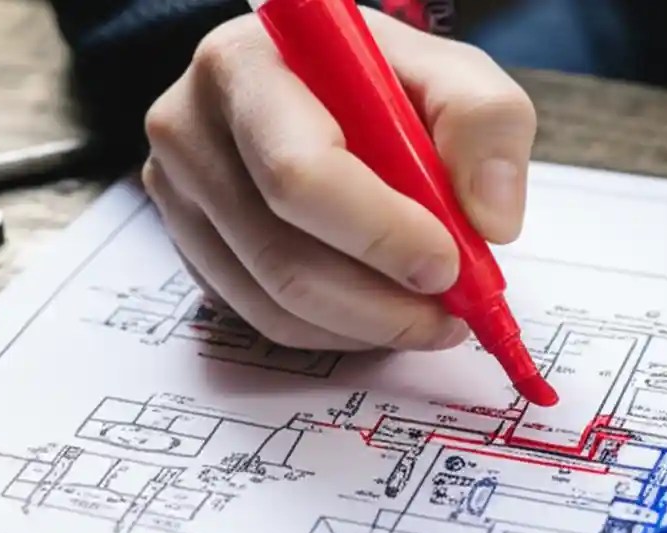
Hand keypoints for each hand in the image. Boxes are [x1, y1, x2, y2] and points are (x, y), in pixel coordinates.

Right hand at [140, 9, 535, 349]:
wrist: (311, 86)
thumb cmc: (373, 79)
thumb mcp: (448, 72)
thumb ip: (484, 124)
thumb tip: (488, 223)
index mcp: (244, 67)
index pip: (299, 173)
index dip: (380, 233)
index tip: (445, 262)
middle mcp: (190, 132)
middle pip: (281, 256)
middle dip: (382, 302)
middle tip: (450, 311)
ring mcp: (178, 198)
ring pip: (274, 303)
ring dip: (367, 326)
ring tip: (428, 314)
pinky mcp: (191, 250)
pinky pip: (263, 319)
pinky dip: (335, 330)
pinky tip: (378, 306)